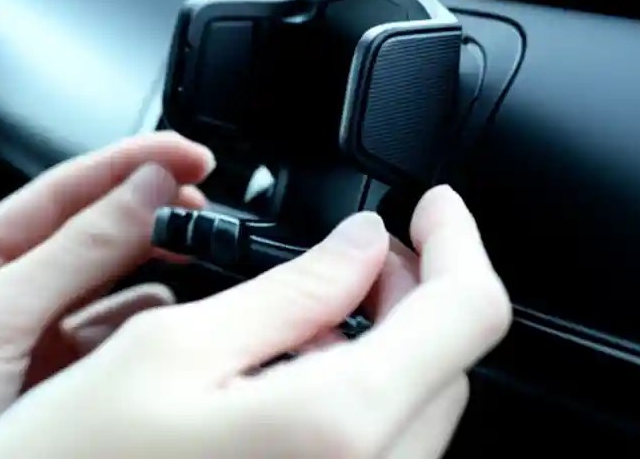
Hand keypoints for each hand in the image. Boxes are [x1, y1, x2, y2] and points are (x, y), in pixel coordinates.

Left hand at [0, 131, 215, 458]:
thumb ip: (73, 252)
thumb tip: (144, 187)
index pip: (62, 192)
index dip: (131, 165)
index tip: (192, 155)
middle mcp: (0, 301)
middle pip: (96, 239)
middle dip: (153, 218)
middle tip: (210, 211)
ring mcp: (31, 353)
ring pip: (117, 297)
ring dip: (159, 279)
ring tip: (201, 269)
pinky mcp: (57, 400)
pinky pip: (120, 353)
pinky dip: (154, 338)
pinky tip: (175, 333)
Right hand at [0, 185, 510, 458]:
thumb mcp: (170, 352)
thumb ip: (287, 292)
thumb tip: (361, 246)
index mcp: (338, 426)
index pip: (470, 315)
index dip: (458, 239)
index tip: (430, 204)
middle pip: (450, 363)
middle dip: (417, 288)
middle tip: (361, 248)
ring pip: (419, 409)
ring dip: (391, 343)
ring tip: (316, 308)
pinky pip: (379, 452)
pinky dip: (359, 397)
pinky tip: (294, 377)